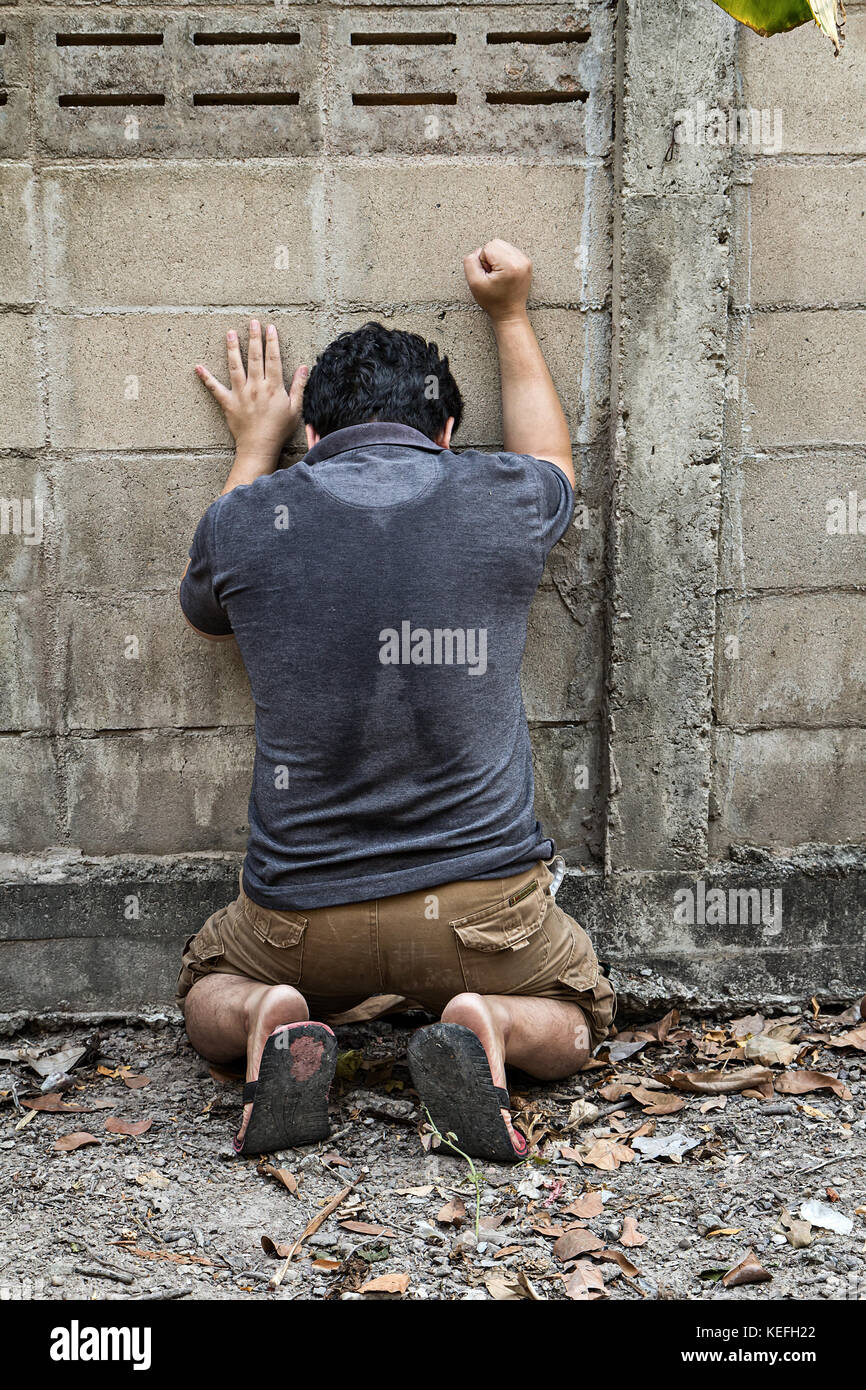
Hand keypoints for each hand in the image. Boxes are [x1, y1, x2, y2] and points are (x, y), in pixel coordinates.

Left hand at [195, 320, 307, 468]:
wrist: (259, 447)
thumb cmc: (278, 430)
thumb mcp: (295, 409)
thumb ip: (298, 387)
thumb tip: (303, 368)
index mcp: (273, 387)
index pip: (273, 359)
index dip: (272, 342)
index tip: (270, 328)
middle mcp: (256, 386)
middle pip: (255, 357)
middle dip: (254, 338)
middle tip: (252, 322)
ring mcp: (240, 394)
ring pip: (235, 366)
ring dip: (233, 348)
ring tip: (230, 333)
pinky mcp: (228, 403)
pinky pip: (215, 388)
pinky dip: (206, 378)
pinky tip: (198, 367)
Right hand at [463, 239, 531, 323]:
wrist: (510, 313)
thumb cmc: (493, 301)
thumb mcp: (474, 283)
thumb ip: (470, 262)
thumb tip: (478, 251)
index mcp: (510, 265)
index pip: (488, 246)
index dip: (482, 261)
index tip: (488, 276)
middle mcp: (521, 260)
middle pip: (496, 243)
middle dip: (490, 258)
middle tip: (492, 275)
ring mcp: (526, 261)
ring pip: (503, 246)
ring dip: (496, 258)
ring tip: (498, 275)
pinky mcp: (527, 263)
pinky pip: (509, 251)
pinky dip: (504, 260)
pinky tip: (504, 274)